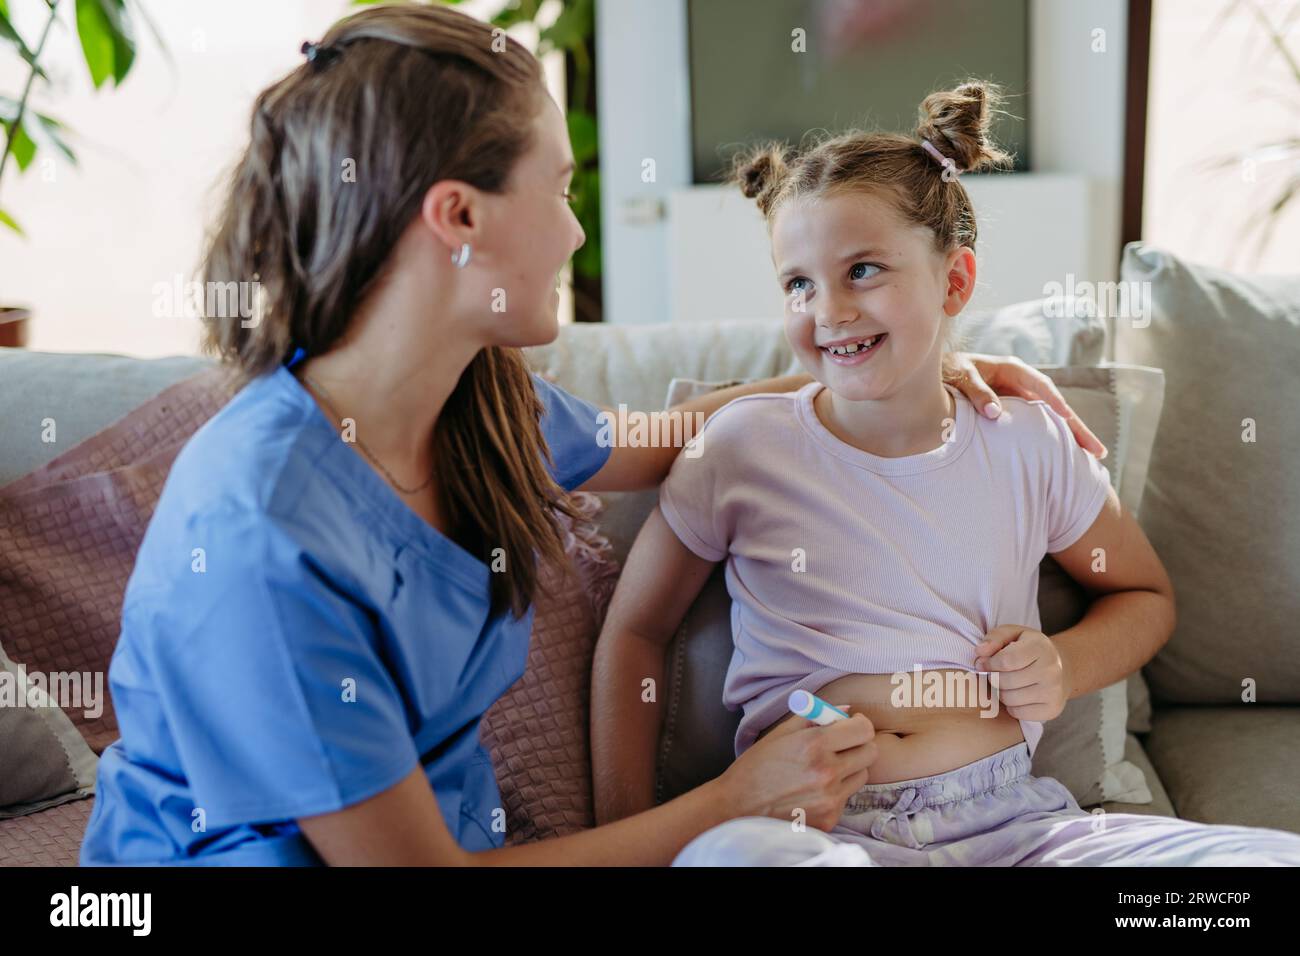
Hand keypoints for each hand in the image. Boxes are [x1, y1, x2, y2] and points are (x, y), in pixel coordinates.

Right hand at [721, 710, 877, 831]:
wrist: (737, 808)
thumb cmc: (755, 768)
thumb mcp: (780, 734)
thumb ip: (814, 717)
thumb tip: (846, 709)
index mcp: (815, 745)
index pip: (864, 730)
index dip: (860, 724)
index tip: (851, 724)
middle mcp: (827, 772)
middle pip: (871, 753)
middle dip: (859, 745)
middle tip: (842, 745)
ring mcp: (830, 799)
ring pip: (862, 776)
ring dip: (850, 769)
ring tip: (824, 769)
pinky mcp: (830, 819)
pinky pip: (846, 798)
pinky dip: (836, 791)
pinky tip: (813, 790)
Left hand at [944, 352, 1107, 459]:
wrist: (934, 374)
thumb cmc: (947, 370)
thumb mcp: (961, 376)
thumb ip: (977, 392)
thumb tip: (995, 414)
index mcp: (1013, 370)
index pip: (1042, 387)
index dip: (1055, 404)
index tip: (1068, 421)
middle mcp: (1021, 384)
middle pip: (1055, 407)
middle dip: (1076, 429)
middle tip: (1097, 452)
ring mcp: (1019, 399)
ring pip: (1049, 420)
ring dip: (1069, 438)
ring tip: (1091, 460)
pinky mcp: (1013, 413)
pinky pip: (1036, 427)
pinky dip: (1050, 441)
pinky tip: (1063, 459)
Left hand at [974, 624, 1069, 721]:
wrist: (1062, 668)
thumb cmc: (1030, 649)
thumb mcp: (1014, 634)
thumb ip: (994, 638)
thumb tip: (979, 651)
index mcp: (1041, 648)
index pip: (1006, 661)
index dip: (989, 663)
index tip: (983, 663)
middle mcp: (1051, 670)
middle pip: (1006, 682)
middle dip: (993, 678)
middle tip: (994, 674)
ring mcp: (1054, 692)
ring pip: (1010, 699)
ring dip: (1001, 692)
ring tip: (1006, 684)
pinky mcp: (1052, 709)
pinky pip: (1018, 713)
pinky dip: (1011, 706)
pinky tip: (1017, 695)